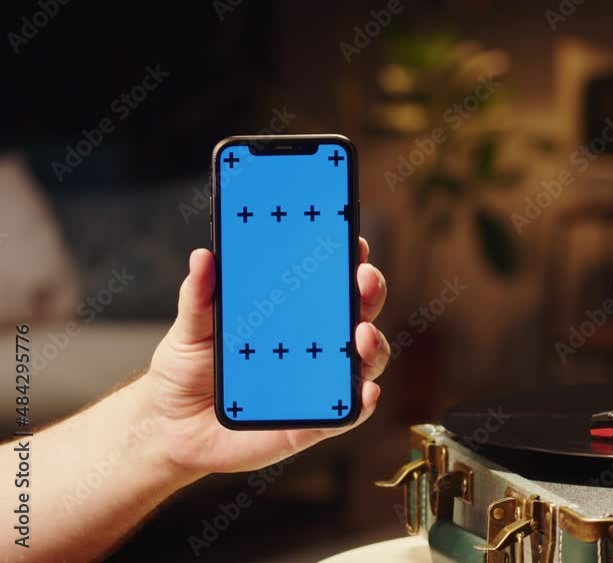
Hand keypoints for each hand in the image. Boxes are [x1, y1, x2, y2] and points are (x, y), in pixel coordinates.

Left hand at [142, 237, 388, 476]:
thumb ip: (198, 297)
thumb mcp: (189, 329)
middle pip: (358, 313)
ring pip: (363, 361)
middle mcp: (314, 345)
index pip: (330, 281)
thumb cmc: (185, 371)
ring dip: (373, 345)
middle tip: (363, 279)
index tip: (351, 241)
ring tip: (361, 335)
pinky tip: (365, 390)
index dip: (348, 259)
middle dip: (370, 292)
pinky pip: (348, 414)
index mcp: (290, 314)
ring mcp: (318, 383)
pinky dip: (363, 403)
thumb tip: (203, 257)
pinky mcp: (312, 423)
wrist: (168, 429)